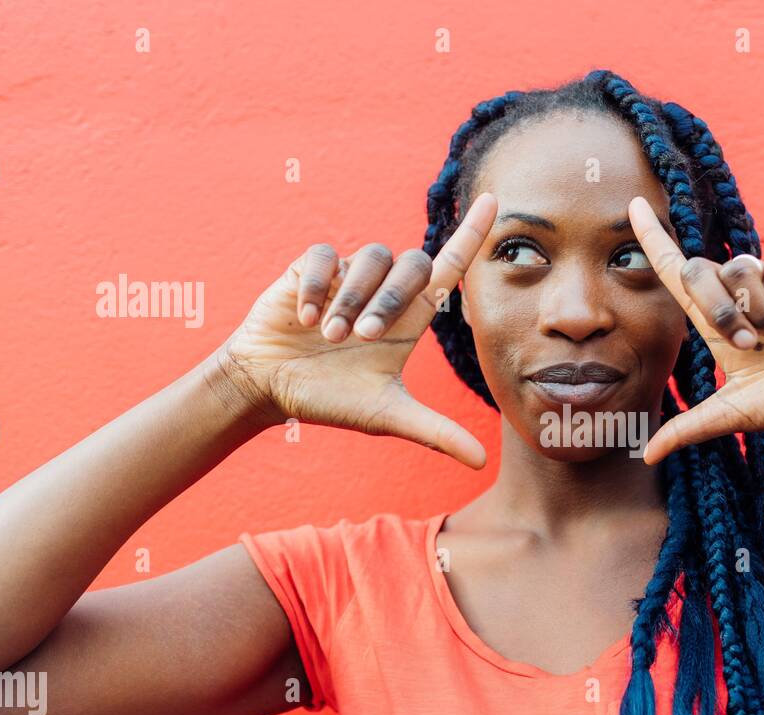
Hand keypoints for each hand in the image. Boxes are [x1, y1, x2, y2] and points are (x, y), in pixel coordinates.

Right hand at [210, 193, 498, 468]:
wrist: (269, 387)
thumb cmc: (332, 398)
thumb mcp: (386, 416)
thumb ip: (436, 433)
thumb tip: (482, 464)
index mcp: (412, 317)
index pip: (450, 266)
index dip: (472, 233)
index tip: (494, 200)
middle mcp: (385, 290)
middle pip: (412, 263)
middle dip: (389, 300)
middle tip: (359, 339)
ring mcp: (349, 276)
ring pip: (370, 258)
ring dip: (351, 298)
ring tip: (328, 336)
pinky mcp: (311, 267)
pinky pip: (325, 257)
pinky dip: (316, 287)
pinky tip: (304, 318)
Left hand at [627, 196, 763, 464]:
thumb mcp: (738, 414)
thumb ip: (690, 427)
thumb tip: (645, 457)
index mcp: (716, 324)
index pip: (674, 275)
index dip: (652, 239)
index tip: (633, 205)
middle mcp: (739, 296)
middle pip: (698, 271)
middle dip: (718, 310)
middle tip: (751, 344)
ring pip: (739, 268)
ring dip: (759, 310)